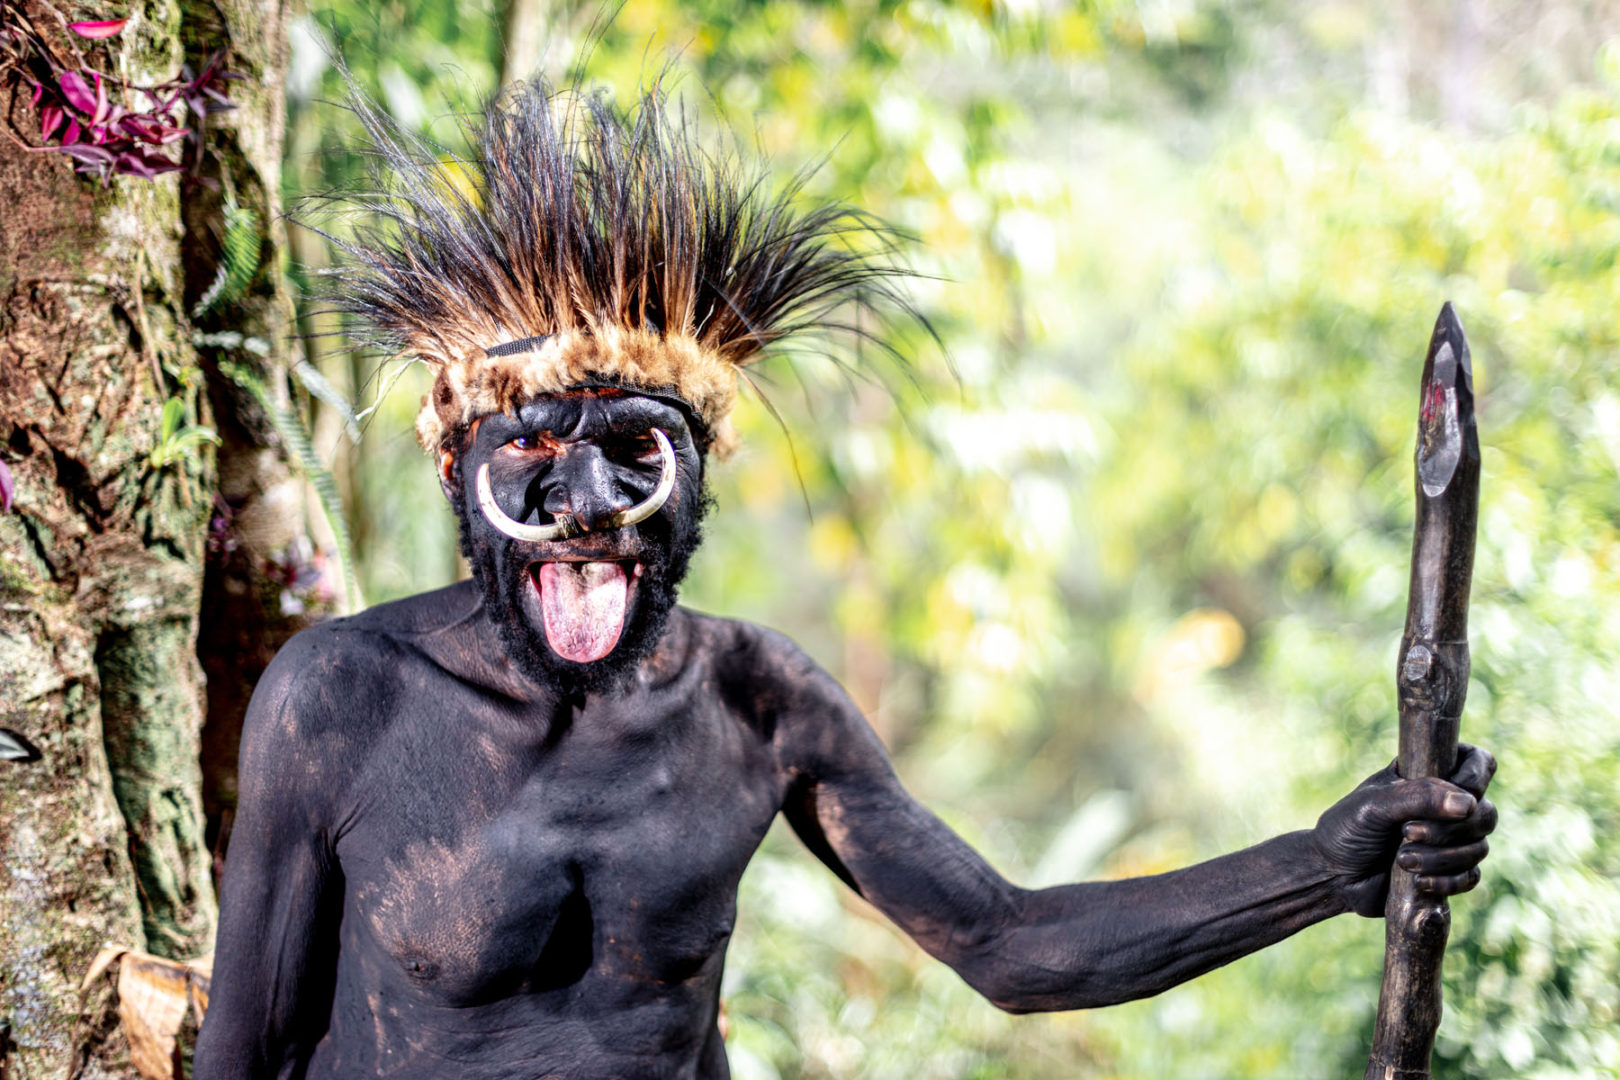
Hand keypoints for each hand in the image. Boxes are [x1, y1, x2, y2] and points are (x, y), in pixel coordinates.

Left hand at [1312, 743, 1496, 917]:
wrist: (1332, 875)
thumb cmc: (1346, 830)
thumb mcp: (1373, 805)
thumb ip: (1418, 797)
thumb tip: (1468, 804)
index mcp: (1428, 775)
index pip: (1478, 762)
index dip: (1476, 777)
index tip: (1459, 796)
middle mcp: (1444, 805)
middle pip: (1486, 812)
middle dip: (1452, 829)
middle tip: (1407, 833)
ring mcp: (1449, 839)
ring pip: (1479, 847)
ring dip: (1443, 858)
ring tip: (1402, 860)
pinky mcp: (1449, 871)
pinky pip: (1472, 877)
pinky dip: (1450, 881)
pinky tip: (1419, 882)